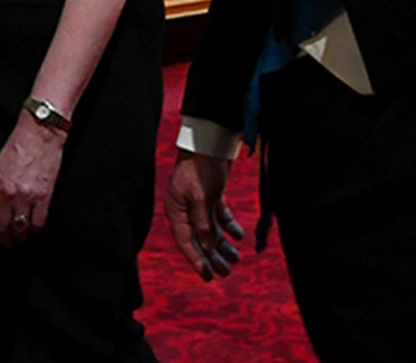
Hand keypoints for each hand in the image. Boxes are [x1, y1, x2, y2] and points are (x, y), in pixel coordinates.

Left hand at [0, 114, 65, 248]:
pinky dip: (36, 230)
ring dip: (20, 239)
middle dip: (3, 241)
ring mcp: (26, 196)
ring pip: (20, 229)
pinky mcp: (44, 195)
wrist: (40, 130)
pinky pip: (38, 222)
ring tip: (21, 241)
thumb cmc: (19, 145)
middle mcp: (7, 194)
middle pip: (1, 228)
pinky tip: (34, 231)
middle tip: (6, 246)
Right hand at [164, 150, 243, 281]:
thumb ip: (204, 224)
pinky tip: (239, 235)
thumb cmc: (202, 167)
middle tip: (226, 273)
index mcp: (177, 210)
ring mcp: (199, 201)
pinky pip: (219, 215)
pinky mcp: (211, 193)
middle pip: (199, 239)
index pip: (186, 242)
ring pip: (211, 229)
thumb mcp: (203, 198)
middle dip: (213, 256)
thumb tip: (208, 247)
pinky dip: (228, 225)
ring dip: (223, 244)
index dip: (197, 261)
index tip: (209, 277)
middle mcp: (186, 208)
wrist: (211, 139)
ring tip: (236, 259)